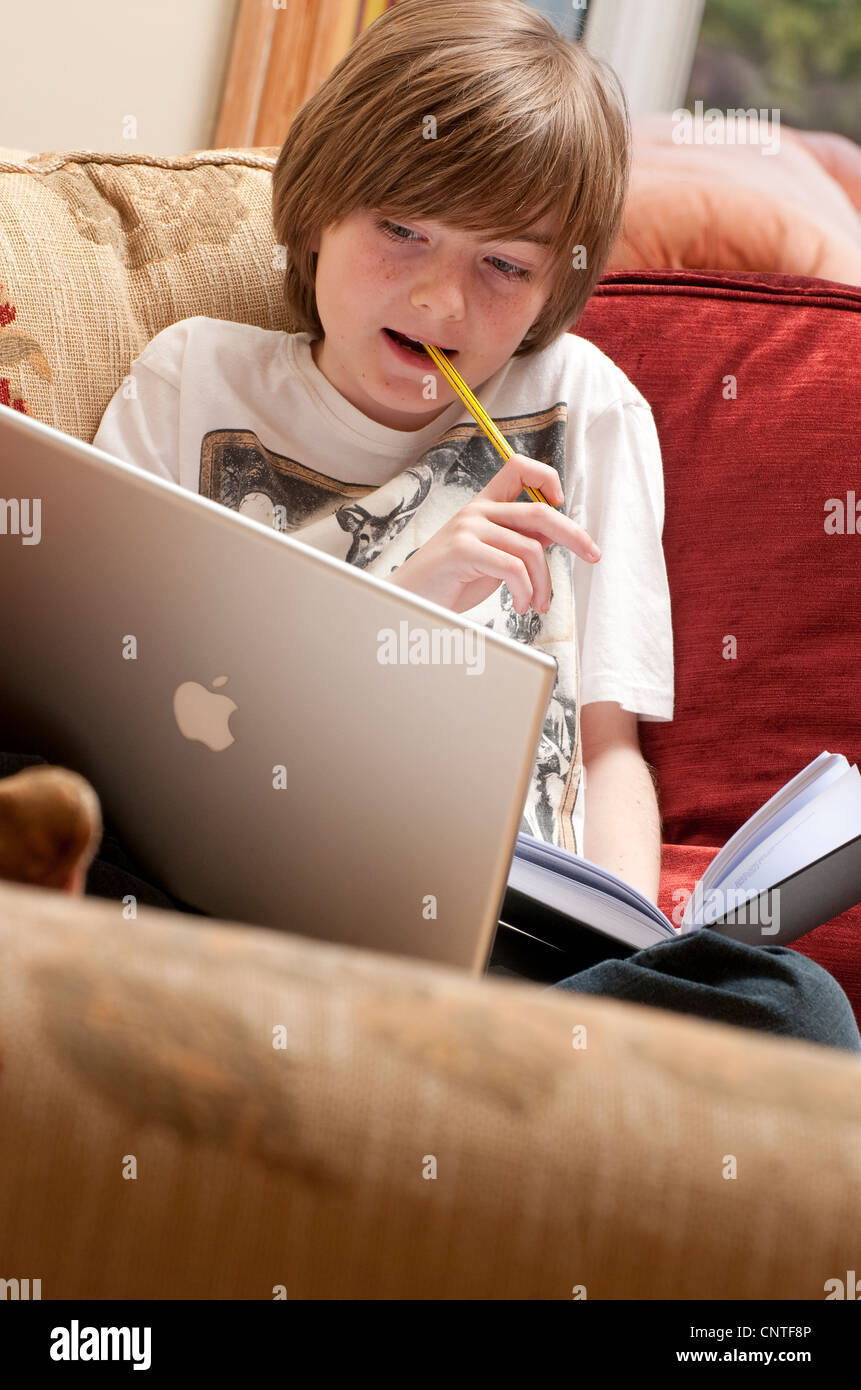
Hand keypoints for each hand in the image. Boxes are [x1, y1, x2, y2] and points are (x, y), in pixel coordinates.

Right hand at [387, 453, 600, 614]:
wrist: (409, 601)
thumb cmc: (450, 582)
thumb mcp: (491, 558)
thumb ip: (518, 542)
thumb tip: (557, 536)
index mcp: (484, 506)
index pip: (518, 467)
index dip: (547, 477)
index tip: (562, 502)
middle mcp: (477, 511)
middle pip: (540, 511)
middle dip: (574, 535)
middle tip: (593, 555)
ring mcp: (468, 529)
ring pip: (531, 548)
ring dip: (544, 583)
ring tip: (538, 604)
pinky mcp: (463, 551)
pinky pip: (513, 567)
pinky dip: (526, 591)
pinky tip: (522, 605)